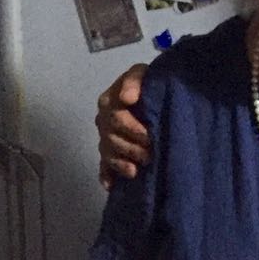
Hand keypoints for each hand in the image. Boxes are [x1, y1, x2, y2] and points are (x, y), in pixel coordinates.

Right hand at [96, 63, 150, 187]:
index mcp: (108, 101)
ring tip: (137, 170)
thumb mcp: (144, 74)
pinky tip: (111, 185)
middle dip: (131, 147)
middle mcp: (103, 120)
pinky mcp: (108, 153)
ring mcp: (105, 138)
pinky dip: (106, 176)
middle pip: (112, 138)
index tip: (150, 135)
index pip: (116, 117)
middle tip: (150, 155)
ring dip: (121, 163)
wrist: (156, 94)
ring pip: (108, 154)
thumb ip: (134, 80)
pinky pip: (103, 167)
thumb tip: (127, 98)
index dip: (133, 128)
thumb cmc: (148, 84)